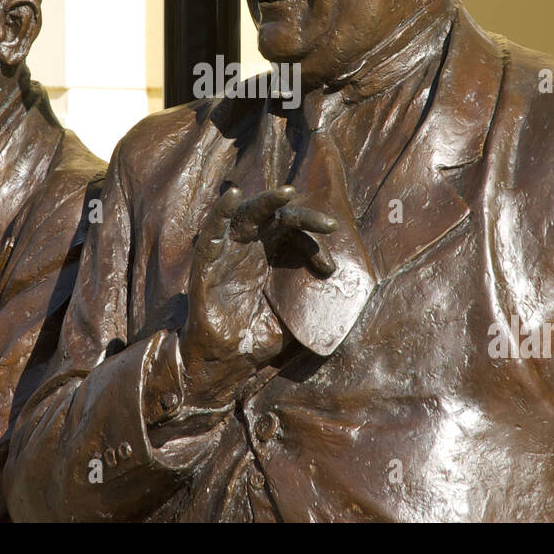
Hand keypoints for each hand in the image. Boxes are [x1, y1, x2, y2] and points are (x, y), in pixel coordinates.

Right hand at [179, 185, 337, 404]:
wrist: (227, 360)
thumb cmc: (257, 336)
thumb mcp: (293, 315)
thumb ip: (311, 301)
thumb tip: (346, 299)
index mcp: (268, 256)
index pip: (293, 235)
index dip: (313, 246)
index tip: (331, 269)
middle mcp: (248, 249)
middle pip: (274, 218)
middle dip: (302, 216)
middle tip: (330, 224)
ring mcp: (227, 253)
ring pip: (246, 216)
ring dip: (266, 202)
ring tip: (287, 192)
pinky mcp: (206, 263)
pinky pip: (212, 233)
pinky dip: (221, 212)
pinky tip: (233, 196)